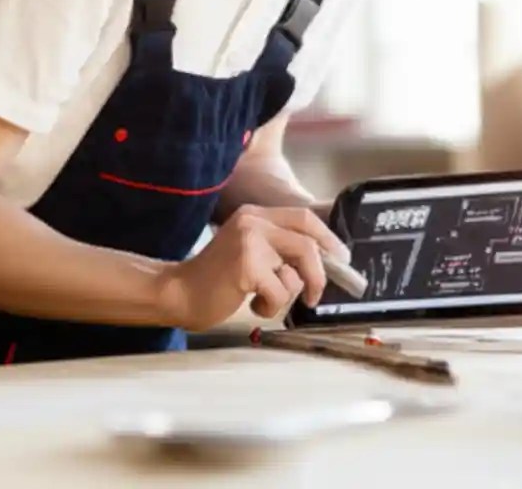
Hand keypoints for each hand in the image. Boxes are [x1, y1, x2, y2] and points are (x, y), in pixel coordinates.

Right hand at [158, 205, 351, 330]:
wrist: (179, 293)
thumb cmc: (216, 280)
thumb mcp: (249, 253)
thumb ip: (278, 250)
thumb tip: (324, 263)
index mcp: (255, 215)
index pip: (303, 218)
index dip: (328, 238)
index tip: (341, 257)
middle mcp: (253, 222)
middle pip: (307, 245)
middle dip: (318, 275)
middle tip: (314, 296)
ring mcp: (249, 242)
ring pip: (295, 273)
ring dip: (284, 296)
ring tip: (261, 298)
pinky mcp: (246, 266)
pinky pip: (280, 292)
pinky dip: (270, 306)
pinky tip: (251, 304)